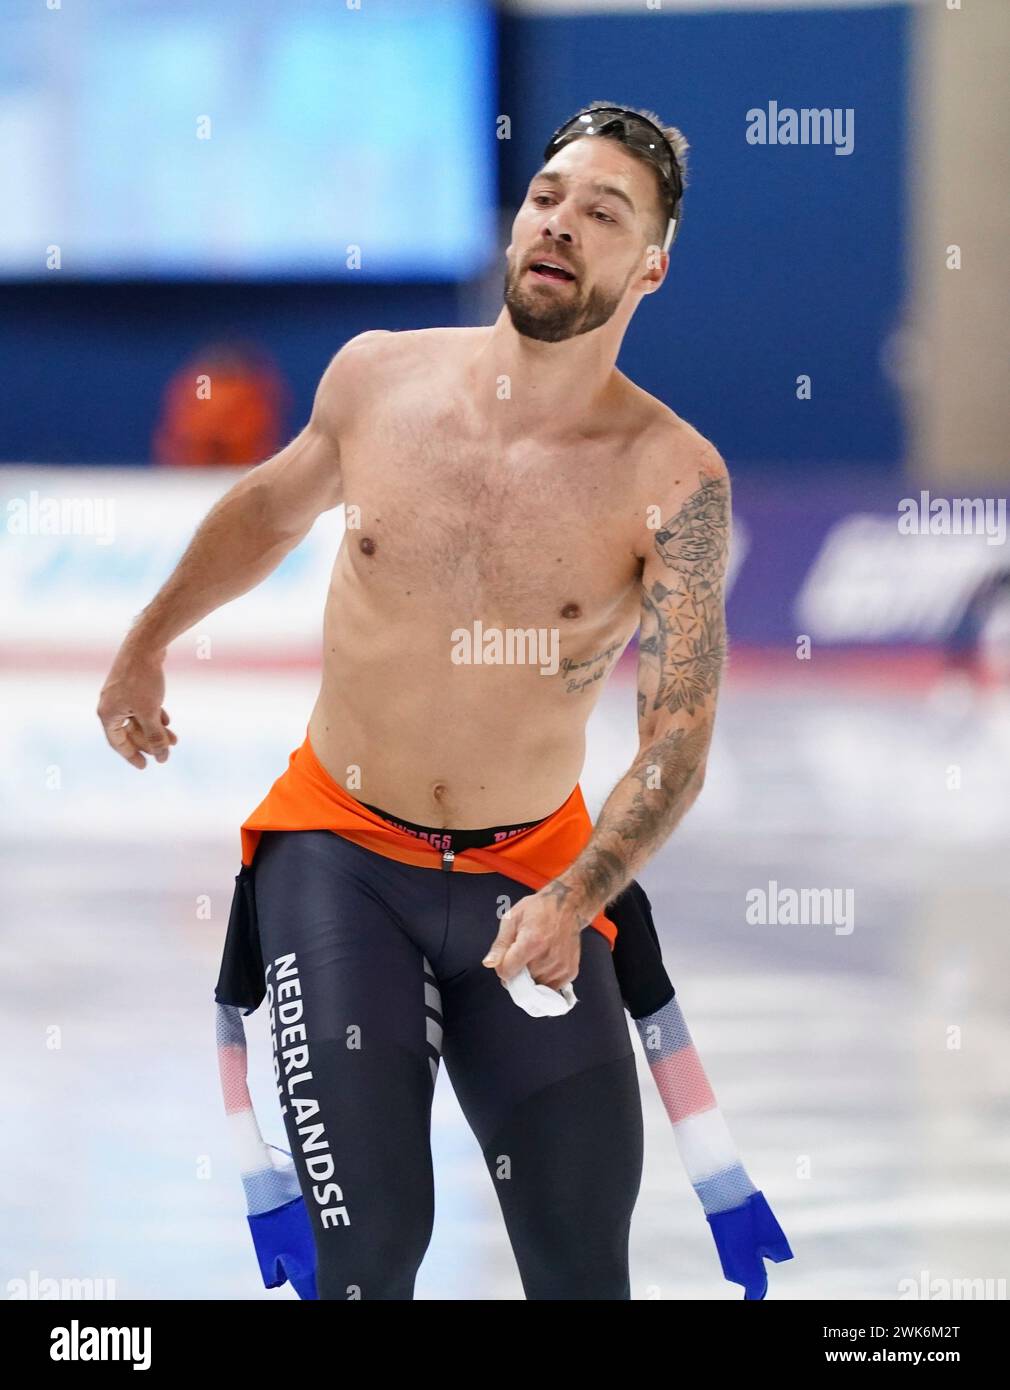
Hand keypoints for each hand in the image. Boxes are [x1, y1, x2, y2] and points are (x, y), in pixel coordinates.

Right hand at [97, 644, 177, 768]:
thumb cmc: (142, 680)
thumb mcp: (150, 713)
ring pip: (138, 719)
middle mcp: (110, 704)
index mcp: (107, 714)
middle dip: (149, 743)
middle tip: (166, 754)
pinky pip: (142, 706)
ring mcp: (121, 693)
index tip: (145, 766)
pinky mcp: (132, 684)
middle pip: (129, 732)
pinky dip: (154, 715)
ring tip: (174, 740)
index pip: (117, 742)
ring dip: (155, 730)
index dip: (131, 756)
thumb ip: (155, 737)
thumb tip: (162, 759)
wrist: (145, 646)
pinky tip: (167, 721)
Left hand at [482, 882, 584, 991]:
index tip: (506, 957)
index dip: (502, 966)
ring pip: (535, 986)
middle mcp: (548, 958)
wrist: (568, 905)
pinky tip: (546, 962)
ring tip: (536, 956)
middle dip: (517, 971)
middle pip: (521, 981)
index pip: (507, 972)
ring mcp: (561, 966)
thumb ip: (499, 945)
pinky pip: (551, 987)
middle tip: (522, 953)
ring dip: (531, 977)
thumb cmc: (538, 909)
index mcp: (531, 942)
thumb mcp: (512, 919)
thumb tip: (489, 964)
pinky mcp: (570, 971)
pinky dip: (545, 979)